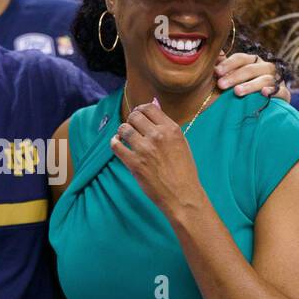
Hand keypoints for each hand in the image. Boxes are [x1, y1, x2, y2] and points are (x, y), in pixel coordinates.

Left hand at [110, 99, 206, 216]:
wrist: (182, 195)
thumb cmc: (184, 170)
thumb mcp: (181, 142)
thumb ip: (165, 125)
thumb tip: (152, 104)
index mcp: (171, 129)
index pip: (148, 108)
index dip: (140, 110)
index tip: (138, 116)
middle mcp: (158, 136)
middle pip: (134, 116)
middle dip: (131, 120)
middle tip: (132, 128)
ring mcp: (145, 149)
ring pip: (124, 129)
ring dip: (122, 132)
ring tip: (125, 138)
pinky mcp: (134, 163)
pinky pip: (116, 145)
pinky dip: (114, 143)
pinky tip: (118, 145)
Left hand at [215, 52, 289, 102]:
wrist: (266, 111)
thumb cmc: (245, 92)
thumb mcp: (233, 81)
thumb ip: (225, 71)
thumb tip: (213, 58)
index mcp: (253, 62)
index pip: (241, 58)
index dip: (228, 64)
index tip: (216, 72)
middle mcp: (266, 67)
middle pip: (251, 68)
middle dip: (234, 76)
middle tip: (221, 85)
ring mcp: (276, 80)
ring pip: (264, 79)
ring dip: (250, 85)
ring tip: (237, 92)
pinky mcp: (284, 93)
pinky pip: (279, 90)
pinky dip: (272, 91)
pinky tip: (263, 93)